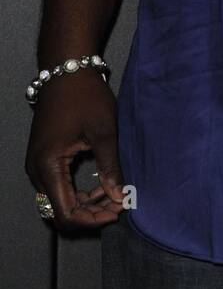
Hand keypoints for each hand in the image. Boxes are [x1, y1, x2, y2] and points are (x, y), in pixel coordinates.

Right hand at [24, 71, 126, 228]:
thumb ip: (110, 167)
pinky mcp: (44, 158)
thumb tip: (119, 198)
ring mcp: (38, 164)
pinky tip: (102, 183)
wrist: (67, 69)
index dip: (91, 219)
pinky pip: (59, 186)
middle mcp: (37, 170)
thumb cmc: (85, 95)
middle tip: (119, 203)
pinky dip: (79, 191)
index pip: (65, 212)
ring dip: (87, 203)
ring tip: (114, 192)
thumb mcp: (103, 132)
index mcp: (48, 165)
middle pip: (60, 210)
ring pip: (60, 200)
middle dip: (91, 213)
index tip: (116, 211)